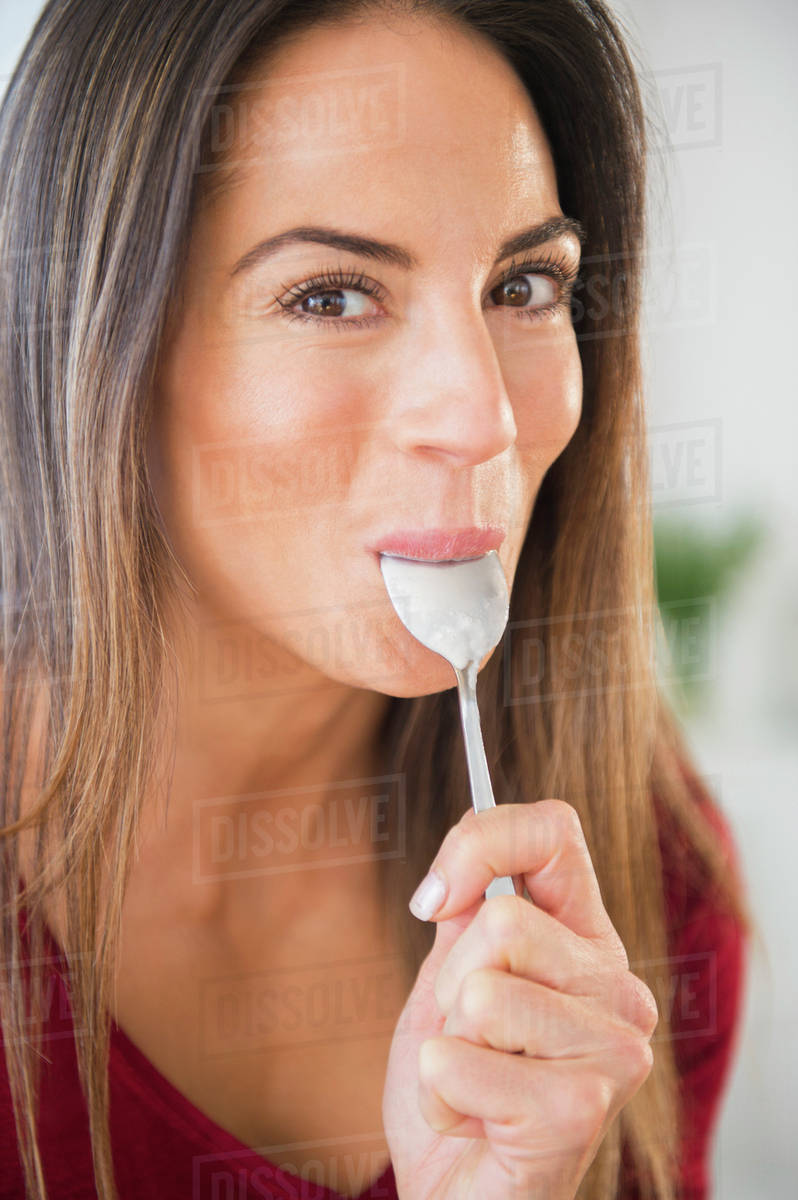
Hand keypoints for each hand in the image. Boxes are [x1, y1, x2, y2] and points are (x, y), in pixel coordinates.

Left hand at [382, 800, 657, 1198]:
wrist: (462, 1197)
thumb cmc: (460, 1093)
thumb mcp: (452, 988)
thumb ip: (466, 922)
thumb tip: (462, 864)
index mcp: (586, 943)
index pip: (555, 832)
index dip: (483, 841)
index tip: (435, 899)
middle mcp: (618, 990)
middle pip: (504, 922)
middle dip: (451, 987)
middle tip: (467, 1041)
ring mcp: (612, 1052)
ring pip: (482, 993)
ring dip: (446, 1044)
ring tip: (473, 1084)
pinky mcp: (580, 1111)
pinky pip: (458, 1061)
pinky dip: (437, 1096)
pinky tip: (471, 1123)